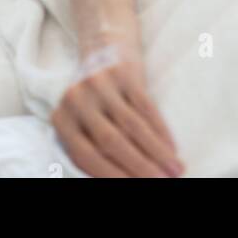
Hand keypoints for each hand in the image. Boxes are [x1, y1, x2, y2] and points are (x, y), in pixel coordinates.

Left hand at [52, 41, 184, 178]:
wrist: (103, 48)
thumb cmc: (93, 101)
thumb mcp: (83, 124)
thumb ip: (94, 151)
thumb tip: (127, 179)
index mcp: (61, 119)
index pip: (86, 157)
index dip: (114, 176)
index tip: (139, 189)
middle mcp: (77, 99)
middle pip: (111, 142)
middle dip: (140, 167)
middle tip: (164, 183)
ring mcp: (100, 82)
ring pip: (133, 125)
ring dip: (157, 152)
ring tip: (176, 169)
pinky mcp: (122, 71)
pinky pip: (146, 106)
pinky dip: (161, 130)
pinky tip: (172, 147)